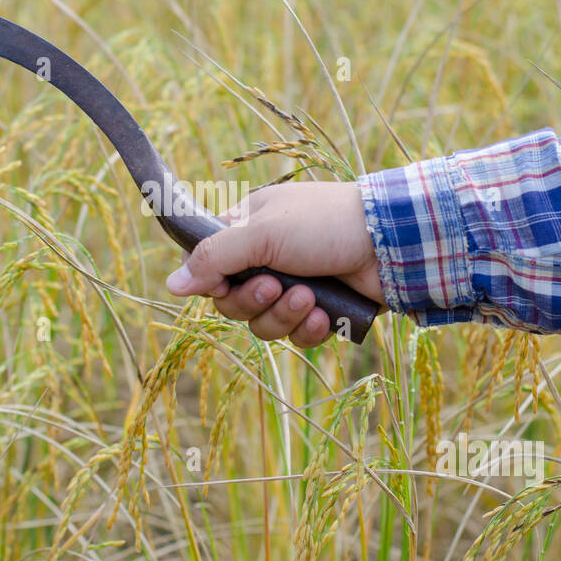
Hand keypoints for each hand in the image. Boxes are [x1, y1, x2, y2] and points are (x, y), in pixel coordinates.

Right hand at [164, 181, 384, 347]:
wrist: (391, 242)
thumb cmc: (323, 224)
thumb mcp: (261, 234)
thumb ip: (213, 258)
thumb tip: (169, 285)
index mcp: (247, 231)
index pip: (207, 267)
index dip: (212, 284)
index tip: (222, 285)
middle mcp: (266, 260)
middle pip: (232, 304)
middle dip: (254, 302)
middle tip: (276, 286)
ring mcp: (294, 287)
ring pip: (263, 325)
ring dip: (284, 316)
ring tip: (309, 298)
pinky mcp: (320, 311)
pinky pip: (296, 337)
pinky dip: (309, 329)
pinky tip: (325, 314)